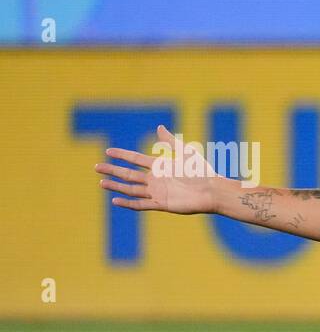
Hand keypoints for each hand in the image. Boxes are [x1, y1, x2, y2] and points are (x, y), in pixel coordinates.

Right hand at [94, 124, 220, 214]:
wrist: (212, 190)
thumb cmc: (201, 171)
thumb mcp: (185, 153)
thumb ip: (170, 142)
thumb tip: (159, 127)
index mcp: (160, 166)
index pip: (136, 159)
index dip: (122, 155)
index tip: (108, 151)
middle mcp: (156, 179)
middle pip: (129, 174)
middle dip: (113, 170)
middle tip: (96, 167)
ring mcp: (158, 192)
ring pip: (131, 189)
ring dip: (116, 186)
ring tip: (101, 182)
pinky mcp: (162, 204)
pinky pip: (141, 204)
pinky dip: (128, 203)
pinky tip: (115, 201)